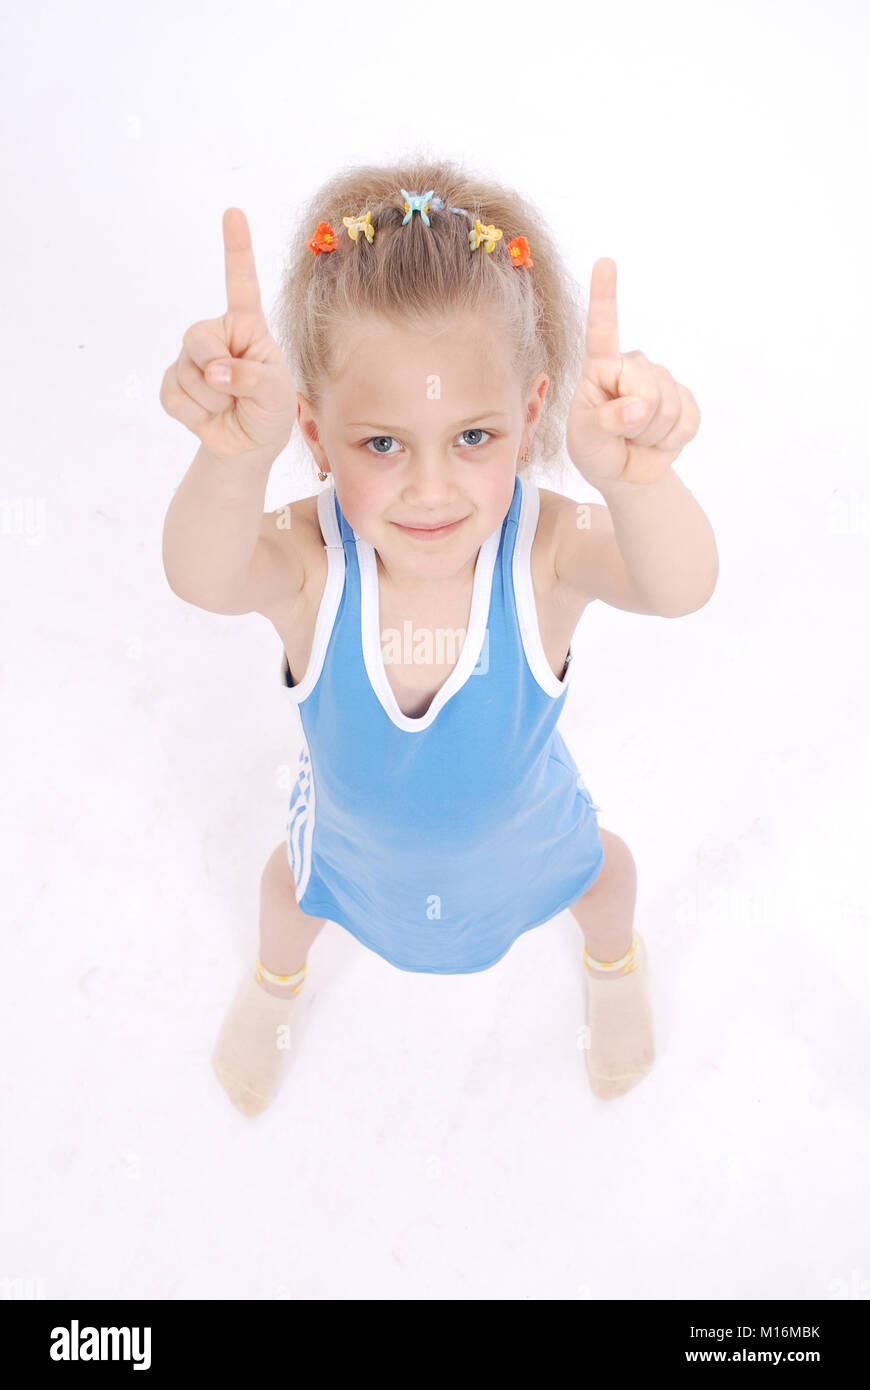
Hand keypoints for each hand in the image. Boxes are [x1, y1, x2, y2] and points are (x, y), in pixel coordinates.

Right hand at [159, 208, 296, 458]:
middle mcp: (216, 334)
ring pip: (187, 373)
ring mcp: (191, 358)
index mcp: (246, 325)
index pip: (240, 283)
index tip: (233, 212)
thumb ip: (250, 376)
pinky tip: (209, 416)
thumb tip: (213, 371)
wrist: (249, 444)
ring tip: (228, 405)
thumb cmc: (269, 408)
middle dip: (217, 372)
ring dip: (212, 399)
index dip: (236, 248)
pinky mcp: (174, 384)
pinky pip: (175, 396)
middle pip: (198, 338)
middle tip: (237, 391)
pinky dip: (195, 414)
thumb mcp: (275, 392)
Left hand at [566, 258, 699, 485]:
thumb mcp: (586, 438)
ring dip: (651, 435)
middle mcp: (633, 365)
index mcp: (601, 366)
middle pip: (647, 390)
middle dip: (636, 423)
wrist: (623, 472)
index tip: (605, 262)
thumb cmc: (594, 447)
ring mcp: (662, 380)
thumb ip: (606, 421)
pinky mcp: (686, 401)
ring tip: (635, 438)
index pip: (603, 330)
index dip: (605, 297)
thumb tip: (638, 408)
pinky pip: (687, 421)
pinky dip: (670, 440)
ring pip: (668, 408)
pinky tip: (657, 440)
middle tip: (621, 434)